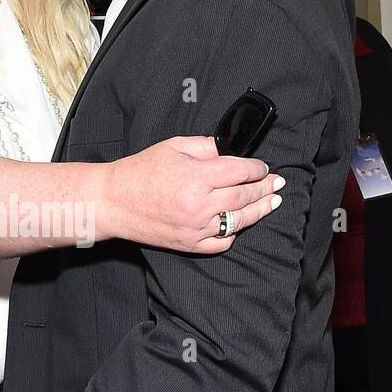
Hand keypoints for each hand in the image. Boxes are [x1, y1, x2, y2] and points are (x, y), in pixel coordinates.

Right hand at [106, 136, 284, 253]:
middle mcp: (199, 203)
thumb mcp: (173, 147)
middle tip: (278, 183)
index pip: (241, 171)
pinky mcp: (190, 244)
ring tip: (273, 202)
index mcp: (196, 176)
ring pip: (239, 220)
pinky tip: (241, 223)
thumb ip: (206, 147)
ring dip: (260, 210)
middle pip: (245, 196)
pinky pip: (222, 242)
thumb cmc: (140, 171)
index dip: (258, 168)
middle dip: (266, 188)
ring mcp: (196, 227)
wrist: (113, 201)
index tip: (263, 167)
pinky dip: (234, 233)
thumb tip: (230, 150)